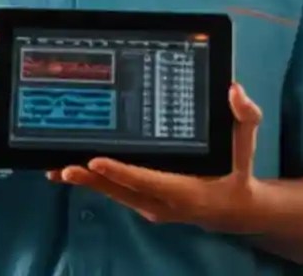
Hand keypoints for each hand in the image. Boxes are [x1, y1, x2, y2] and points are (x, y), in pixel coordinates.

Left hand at [50, 82, 265, 234]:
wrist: (234, 211)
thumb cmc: (239, 176)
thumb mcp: (246, 149)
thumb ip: (244, 120)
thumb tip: (235, 91)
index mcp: (187, 191)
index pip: (148, 179)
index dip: (121, 171)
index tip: (95, 160)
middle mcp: (164, 203)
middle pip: (121, 191)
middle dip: (91, 179)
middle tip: (63, 167)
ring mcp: (150, 205)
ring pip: (113, 193)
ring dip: (86, 181)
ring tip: (55, 168)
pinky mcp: (141, 201)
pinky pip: (114, 191)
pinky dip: (93, 181)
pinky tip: (66, 170)